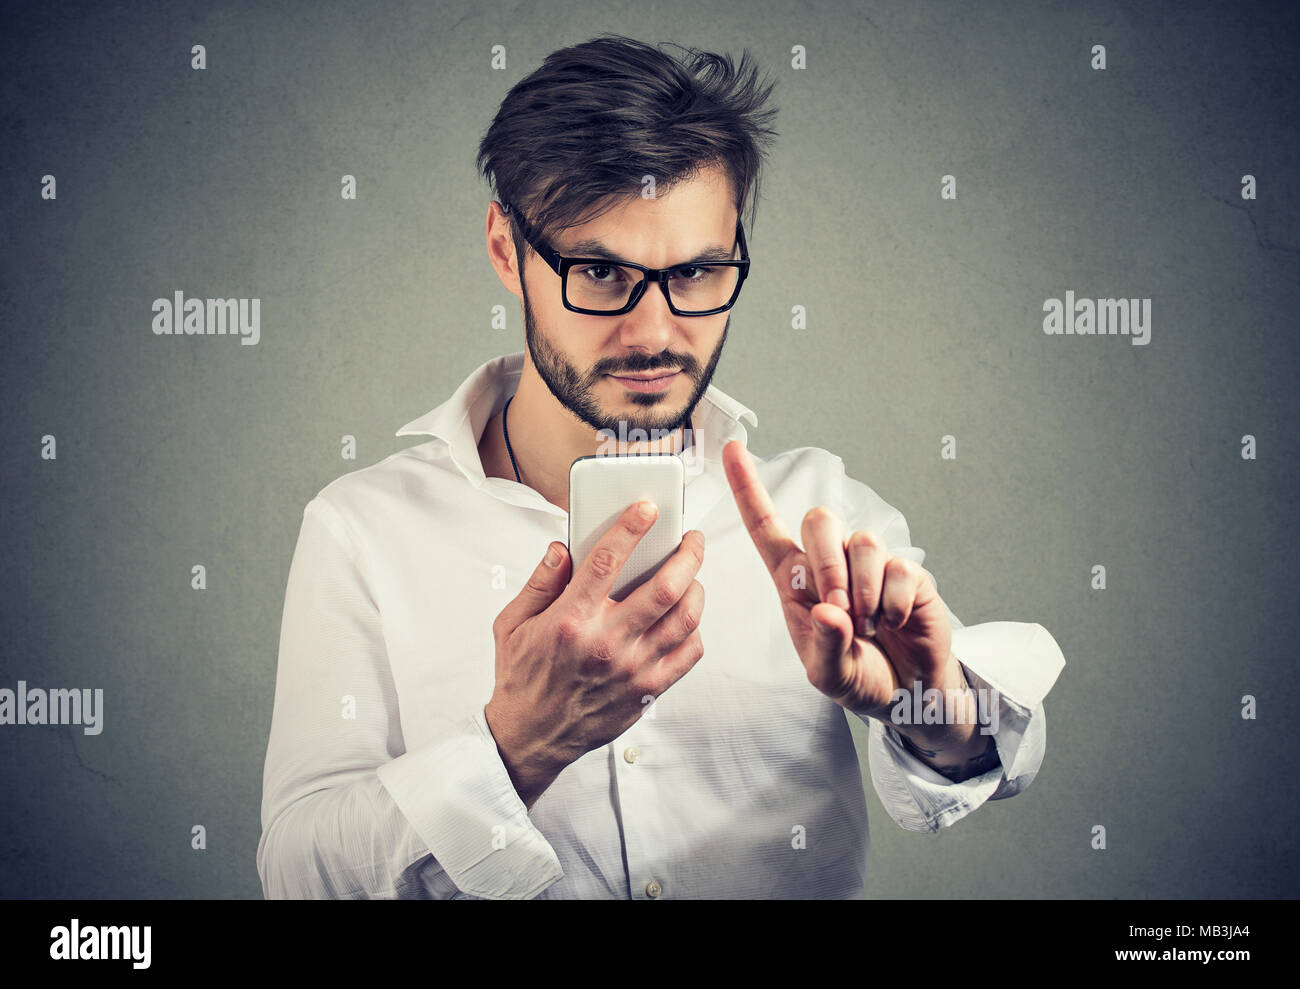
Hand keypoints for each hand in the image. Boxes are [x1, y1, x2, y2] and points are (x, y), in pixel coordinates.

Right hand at [485, 501, 706, 806]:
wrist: (532, 737)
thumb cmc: (522, 677)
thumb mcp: (512, 624)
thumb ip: (539, 582)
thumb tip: (562, 547)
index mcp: (570, 620)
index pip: (606, 561)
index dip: (631, 528)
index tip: (648, 507)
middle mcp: (606, 642)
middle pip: (665, 586)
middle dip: (687, 553)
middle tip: (691, 538)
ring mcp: (632, 669)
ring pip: (685, 618)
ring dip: (696, 587)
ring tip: (692, 575)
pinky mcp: (648, 691)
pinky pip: (688, 653)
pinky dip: (695, 629)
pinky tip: (686, 616)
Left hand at [721, 440, 960, 722]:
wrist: (906, 692)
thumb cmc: (855, 675)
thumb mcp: (828, 674)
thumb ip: (824, 646)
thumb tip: (829, 611)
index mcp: (795, 580)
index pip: (765, 526)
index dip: (748, 488)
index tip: (732, 449)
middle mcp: (831, 562)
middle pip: (819, 520)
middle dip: (827, 565)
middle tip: (839, 611)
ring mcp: (870, 564)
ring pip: (862, 543)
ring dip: (864, 592)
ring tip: (868, 626)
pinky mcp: (906, 573)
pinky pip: (898, 568)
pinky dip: (893, 604)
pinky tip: (894, 622)